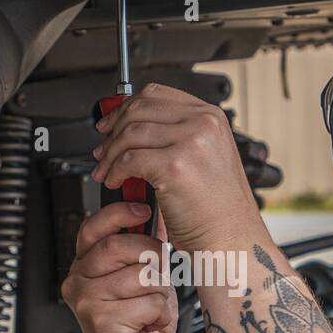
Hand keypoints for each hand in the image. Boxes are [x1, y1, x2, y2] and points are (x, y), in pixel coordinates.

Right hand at [61, 201, 177, 332]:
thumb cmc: (143, 328)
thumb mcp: (148, 277)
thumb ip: (147, 245)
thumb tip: (158, 211)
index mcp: (85, 268)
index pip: (93, 227)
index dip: (120, 213)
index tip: (144, 207)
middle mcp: (78, 283)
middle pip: (118, 247)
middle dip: (150, 257)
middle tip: (157, 275)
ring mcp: (86, 303)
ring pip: (139, 275)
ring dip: (159, 292)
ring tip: (151, 309)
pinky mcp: (101, 323)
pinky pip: (147, 301)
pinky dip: (159, 314)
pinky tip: (148, 326)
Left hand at [92, 83, 263, 252]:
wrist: (230, 238)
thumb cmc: (217, 209)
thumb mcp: (203, 158)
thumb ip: (175, 137)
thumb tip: (132, 129)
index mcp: (210, 117)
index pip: (156, 94)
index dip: (125, 107)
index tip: (111, 124)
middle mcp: (203, 123)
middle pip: (139, 109)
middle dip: (112, 130)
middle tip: (102, 150)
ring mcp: (191, 142)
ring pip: (130, 134)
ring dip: (109, 155)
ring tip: (105, 171)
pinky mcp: (175, 166)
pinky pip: (129, 160)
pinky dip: (115, 171)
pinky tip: (115, 182)